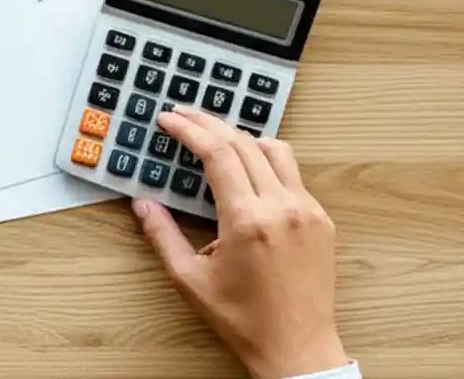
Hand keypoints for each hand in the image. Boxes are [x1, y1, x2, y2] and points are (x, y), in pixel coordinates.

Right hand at [132, 107, 346, 378]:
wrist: (297, 348)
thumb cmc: (243, 320)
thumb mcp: (190, 280)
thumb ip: (163, 236)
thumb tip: (142, 205)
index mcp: (247, 221)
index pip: (217, 154)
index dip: (190, 130)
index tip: (170, 119)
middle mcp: (281, 208)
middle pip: (244, 143)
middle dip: (210, 124)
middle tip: (185, 115)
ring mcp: (307, 212)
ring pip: (275, 151)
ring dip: (243, 137)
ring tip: (217, 137)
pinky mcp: (321, 221)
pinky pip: (293, 176)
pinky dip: (267, 163)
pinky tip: (249, 171)